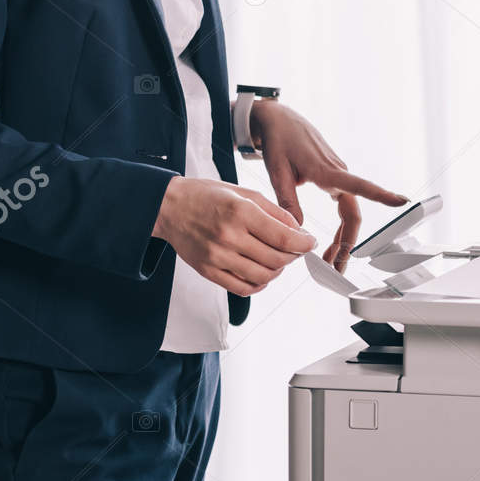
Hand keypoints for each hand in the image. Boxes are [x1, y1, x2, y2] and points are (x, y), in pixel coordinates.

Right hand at [152, 176, 315, 295]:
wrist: (170, 207)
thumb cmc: (207, 196)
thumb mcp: (244, 193)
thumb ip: (274, 212)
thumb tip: (298, 231)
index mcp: (240, 212)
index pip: (284, 237)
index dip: (304, 243)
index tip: (310, 242)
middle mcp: (229, 236)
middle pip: (277, 260)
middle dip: (293, 256)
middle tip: (295, 250)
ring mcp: (217, 256)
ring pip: (263, 277)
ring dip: (278, 271)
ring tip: (278, 260)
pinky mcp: (208, 271)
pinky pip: (242, 288)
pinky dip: (259, 284)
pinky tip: (262, 274)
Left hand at [249, 101, 408, 271]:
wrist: (279, 120)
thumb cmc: (278, 141)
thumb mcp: (277, 172)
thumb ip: (287, 202)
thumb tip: (298, 230)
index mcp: (326, 170)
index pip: (359, 185)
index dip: (381, 195)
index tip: (402, 202)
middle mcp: (337, 173)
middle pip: (353, 214)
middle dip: (348, 243)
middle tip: (337, 267)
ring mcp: (337, 175)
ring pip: (349, 213)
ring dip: (343, 238)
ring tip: (332, 260)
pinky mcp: (333, 177)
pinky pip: (343, 206)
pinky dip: (340, 227)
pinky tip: (334, 241)